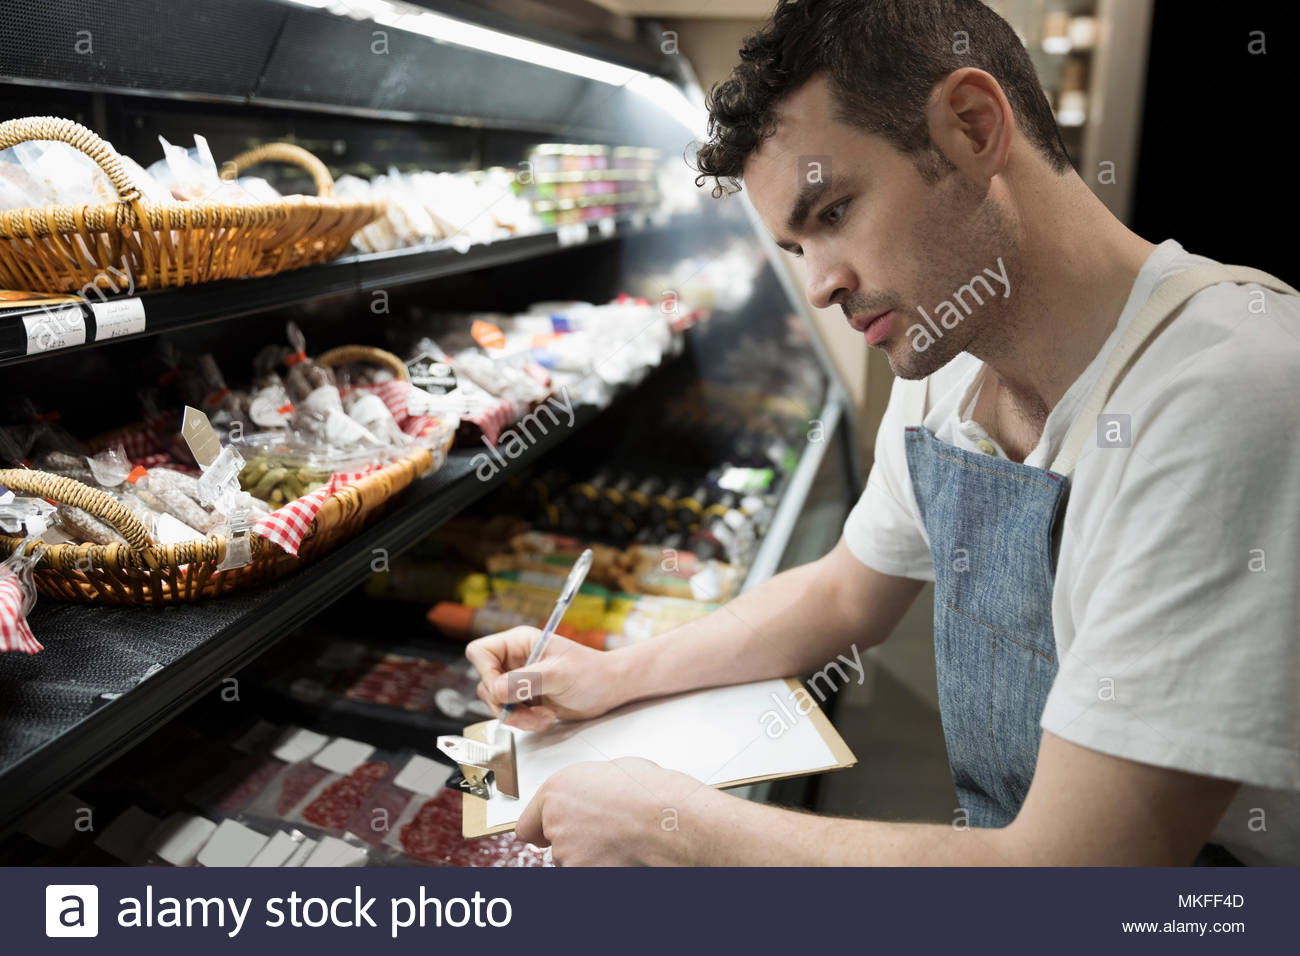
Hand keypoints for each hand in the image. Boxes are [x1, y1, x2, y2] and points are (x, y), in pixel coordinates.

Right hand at [466, 626, 624, 731]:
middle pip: (485, 683)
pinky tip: (546, 717)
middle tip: (530, 711)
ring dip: (517, 717)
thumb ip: (527, 681)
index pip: (480, 652)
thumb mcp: (560, 674)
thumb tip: (497, 689)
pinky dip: (525, 722)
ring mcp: (518, 680)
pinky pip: (510, 714)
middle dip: (506, 704)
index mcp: (519, 642)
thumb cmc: (591, 672)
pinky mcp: (524, 698)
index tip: (504, 692)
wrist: (608, 689)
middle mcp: (514, 660)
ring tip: (544, 716)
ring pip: (496, 703)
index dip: (486, 674)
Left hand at [515, 757, 715, 865]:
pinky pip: (587, 873)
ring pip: (574, 863)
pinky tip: (624, 858)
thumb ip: (588, 787)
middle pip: (556, 844)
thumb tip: (592, 795)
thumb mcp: (614, 772)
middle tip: (607, 833)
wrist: (671, 822)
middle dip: (576, 841)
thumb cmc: (653, 795)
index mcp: (557, 791)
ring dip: (591, 857)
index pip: (528, 825)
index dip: (544, 830)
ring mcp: (568, 855)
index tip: (549, 835)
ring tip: (623, 843)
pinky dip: (602, 868)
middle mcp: (556, 824)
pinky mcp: (581, 876)